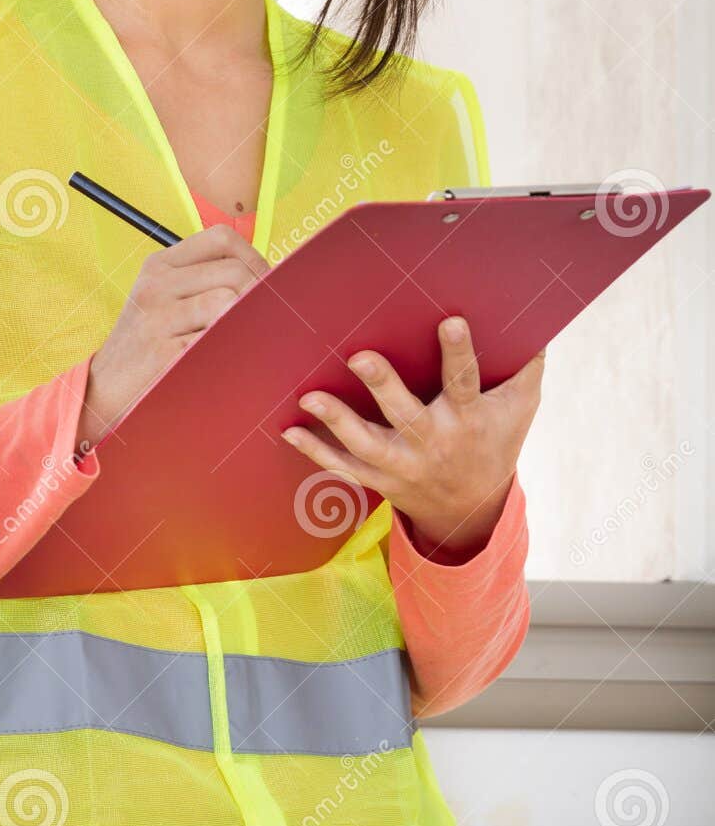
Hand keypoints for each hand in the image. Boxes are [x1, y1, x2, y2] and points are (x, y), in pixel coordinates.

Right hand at [76, 223, 269, 452]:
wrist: (103, 390)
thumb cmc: (147, 344)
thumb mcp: (165, 299)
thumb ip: (205, 281)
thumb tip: (267, 278)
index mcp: (160, 264)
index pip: (222, 238)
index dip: (254, 257)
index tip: (266, 284)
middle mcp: (156, 284)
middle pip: (234, 272)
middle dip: (261, 296)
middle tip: (266, 320)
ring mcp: (157, 318)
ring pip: (229, 302)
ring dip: (248, 323)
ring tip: (246, 339)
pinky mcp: (162, 353)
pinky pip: (216, 340)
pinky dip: (232, 349)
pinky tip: (229, 358)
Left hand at [281, 316, 544, 557]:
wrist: (473, 509)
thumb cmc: (496, 439)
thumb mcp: (520, 407)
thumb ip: (526, 365)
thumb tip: (535, 316)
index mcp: (468, 419)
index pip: (465, 383)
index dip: (459, 352)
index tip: (450, 321)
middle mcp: (434, 443)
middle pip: (406, 415)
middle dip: (383, 386)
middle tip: (360, 356)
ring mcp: (404, 465)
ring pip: (367, 445)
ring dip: (337, 421)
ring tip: (309, 398)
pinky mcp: (380, 479)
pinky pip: (344, 467)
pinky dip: (316, 450)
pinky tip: (290, 429)